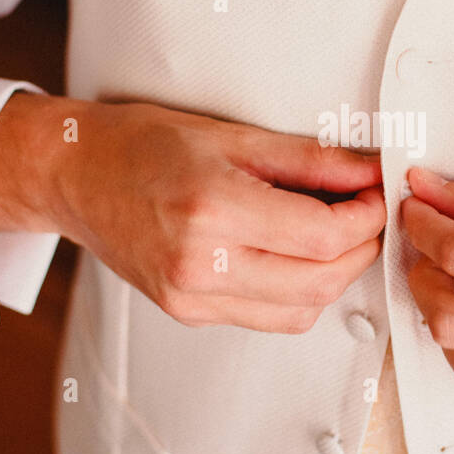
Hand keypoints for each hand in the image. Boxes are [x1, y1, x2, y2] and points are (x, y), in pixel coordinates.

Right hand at [0, 93, 385, 332]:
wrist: (75, 176)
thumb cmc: (141, 146)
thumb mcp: (232, 136)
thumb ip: (310, 160)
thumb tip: (368, 171)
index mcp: (212, 211)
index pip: (322, 235)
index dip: (367, 217)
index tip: (377, 194)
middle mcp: (200, 265)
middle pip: (321, 281)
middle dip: (361, 248)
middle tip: (369, 212)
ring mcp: (192, 298)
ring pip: (302, 310)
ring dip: (335, 275)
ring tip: (334, 232)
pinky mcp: (190, 313)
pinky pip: (271, 317)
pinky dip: (299, 291)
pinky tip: (295, 255)